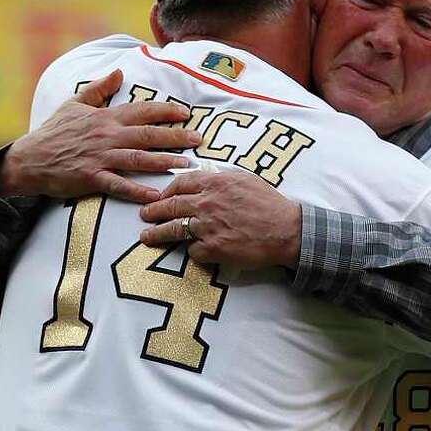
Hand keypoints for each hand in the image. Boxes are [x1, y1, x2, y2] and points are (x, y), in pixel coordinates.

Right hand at [0, 70, 200, 204]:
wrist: (30, 158)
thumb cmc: (54, 132)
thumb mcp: (75, 103)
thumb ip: (99, 88)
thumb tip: (118, 72)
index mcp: (106, 117)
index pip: (142, 110)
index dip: (165, 110)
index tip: (186, 113)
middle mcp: (107, 135)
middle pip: (147, 134)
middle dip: (175, 136)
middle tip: (197, 139)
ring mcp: (101, 157)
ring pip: (139, 159)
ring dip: (164, 161)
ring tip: (187, 165)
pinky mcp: (92, 178)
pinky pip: (120, 185)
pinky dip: (138, 190)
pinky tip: (156, 195)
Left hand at [139, 167, 301, 269]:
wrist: (285, 230)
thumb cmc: (270, 205)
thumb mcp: (245, 179)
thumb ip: (221, 178)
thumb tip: (206, 178)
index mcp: (214, 182)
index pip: (180, 183)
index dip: (166, 190)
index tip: (160, 196)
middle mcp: (206, 203)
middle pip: (170, 206)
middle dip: (153, 211)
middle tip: (144, 215)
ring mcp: (207, 227)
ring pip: (173, 229)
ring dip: (157, 234)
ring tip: (146, 237)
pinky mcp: (212, 248)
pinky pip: (192, 250)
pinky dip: (193, 251)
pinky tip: (195, 251)